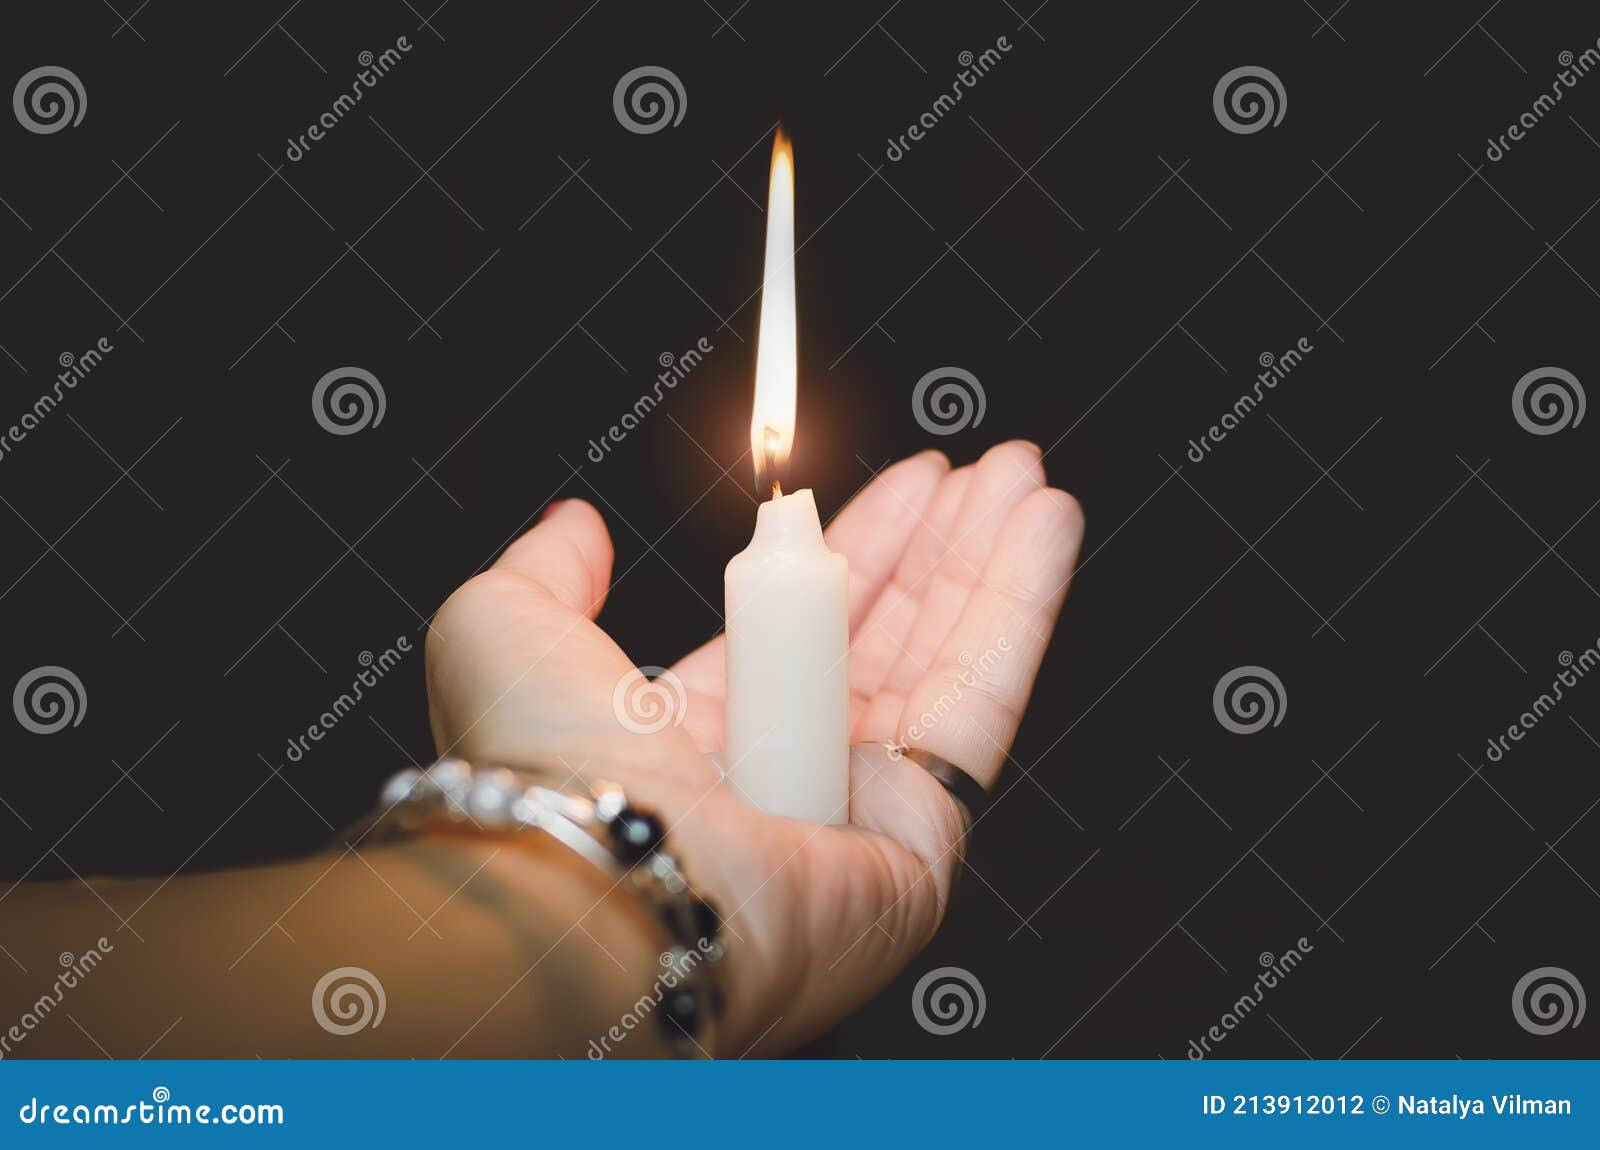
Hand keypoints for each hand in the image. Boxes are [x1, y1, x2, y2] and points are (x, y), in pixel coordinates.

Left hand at [425, 441, 1083, 1053]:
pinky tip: (1046, 525)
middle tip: (982, 468)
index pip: (802, 625)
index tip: (900, 483)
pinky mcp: (921, 840)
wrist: (595, 884)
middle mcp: (783, 773)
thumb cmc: (538, 767)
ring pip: (944, 660)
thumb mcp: (507, 629)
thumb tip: (577, 524)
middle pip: (887, 634)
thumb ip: (547, 571)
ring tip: (1027, 474)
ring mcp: (856, 812)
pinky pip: (982, 703)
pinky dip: (1022, 608)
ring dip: (993, 561)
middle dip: (938, 546)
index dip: (856, 549)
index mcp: (696, 736)